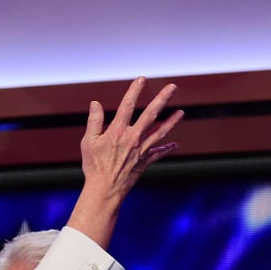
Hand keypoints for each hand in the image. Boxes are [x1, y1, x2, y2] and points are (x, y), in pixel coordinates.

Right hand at [81, 78, 181, 198]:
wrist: (105, 190)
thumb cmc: (94, 166)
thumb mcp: (88, 142)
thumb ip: (94, 121)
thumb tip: (95, 103)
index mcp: (117, 131)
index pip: (127, 105)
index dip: (135, 91)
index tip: (142, 79)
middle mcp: (133, 138)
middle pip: (151, 114)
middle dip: (162, 99)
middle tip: (172, 87)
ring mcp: (141, 150)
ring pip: (160, 132)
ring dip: (172, 121)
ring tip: (182, 112)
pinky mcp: (145, 162)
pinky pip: (158, 154)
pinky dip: (167, 149)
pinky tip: (175, 144)